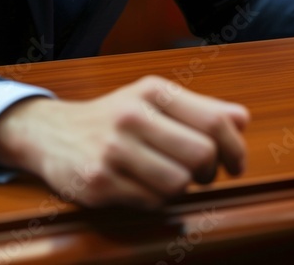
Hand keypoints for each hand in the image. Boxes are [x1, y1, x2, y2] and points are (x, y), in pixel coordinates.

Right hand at [0, 75, 249, 208]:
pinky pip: (151, 202)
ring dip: (180, 188)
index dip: (234, 148)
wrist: (51, 132)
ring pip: (178, 184)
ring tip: (165, 178)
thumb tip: (242, 118)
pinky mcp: (99, 182)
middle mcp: (132, 115)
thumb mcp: (152, 101)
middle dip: (207, 171)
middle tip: (198, 173)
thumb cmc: (112, 118)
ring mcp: (113, 149)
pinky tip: (139, 185)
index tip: (234, 163)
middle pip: (201, 155)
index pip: (214, 121)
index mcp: (151, 91)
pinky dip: (154, 199)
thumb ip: (200, 109)